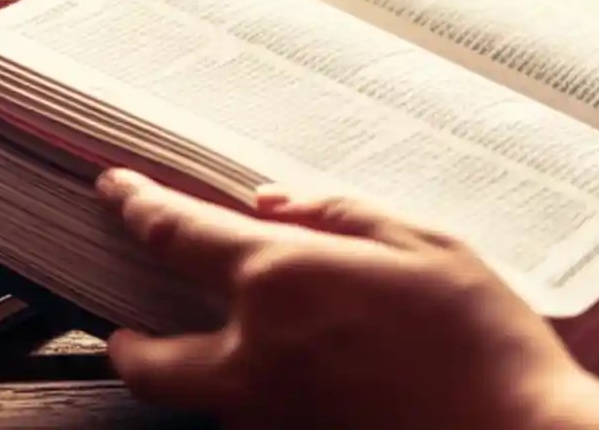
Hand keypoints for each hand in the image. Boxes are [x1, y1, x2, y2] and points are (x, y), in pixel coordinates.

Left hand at [95, 169, 589, 428]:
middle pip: (147, 361)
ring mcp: (271, 420)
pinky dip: (256, 400)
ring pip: (204, 398)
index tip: (117, 191)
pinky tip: (310, 378)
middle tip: (129, 327)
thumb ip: (335, 213)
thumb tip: (269, 203)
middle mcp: (255, 361)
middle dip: (129, 342)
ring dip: (206, 371)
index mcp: (282, 284)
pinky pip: (254, 423)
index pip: (177, 236)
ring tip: (255, 347)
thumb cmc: (481, 339)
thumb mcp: (422, 243)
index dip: (138, 207)